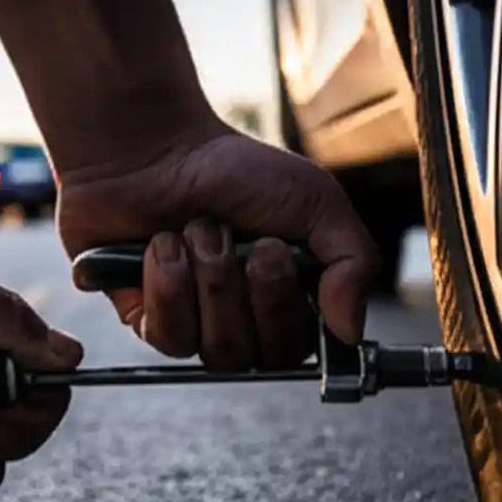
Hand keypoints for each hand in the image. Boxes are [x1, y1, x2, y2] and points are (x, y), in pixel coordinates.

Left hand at [56, 129, 376, 368]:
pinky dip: (167, 283)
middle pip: (255, 354)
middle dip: (241, 285)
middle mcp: (242, 318)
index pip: (296, 347)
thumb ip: (353, 262)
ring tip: (195, 231)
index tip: (273, 250)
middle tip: (233, 235)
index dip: (283, 305)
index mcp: (288, 298)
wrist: (158, 147)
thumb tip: (350, 330)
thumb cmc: (234, 169)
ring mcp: (194, 323)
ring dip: (207, 278)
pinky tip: (162, 246)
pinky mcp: (148, 319)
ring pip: (214, 348)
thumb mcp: (316, 200)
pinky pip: (168, 335)